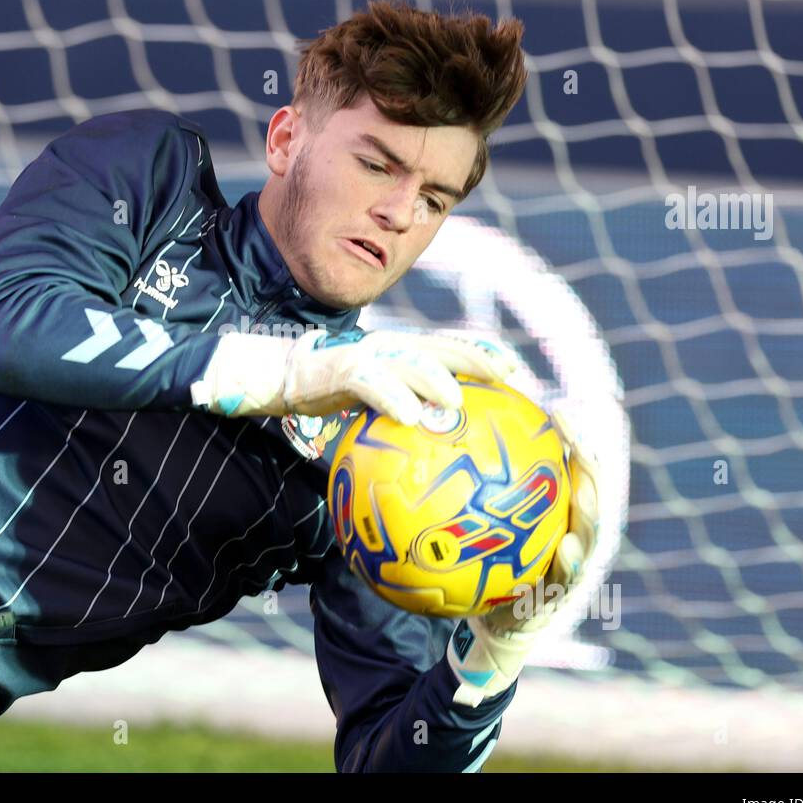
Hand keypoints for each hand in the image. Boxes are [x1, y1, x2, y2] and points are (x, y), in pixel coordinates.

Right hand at [190, 328, 520, 423]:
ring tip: (457, 402)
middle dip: (477, 358)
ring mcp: (369, 355)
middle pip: (443, 346)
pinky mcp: (343, 368)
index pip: (454, 349)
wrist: (283, 378)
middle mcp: (392, 348)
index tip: (519, 374)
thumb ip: (406, 421)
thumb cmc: (333, 396)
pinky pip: (371, 382)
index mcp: (405, 354)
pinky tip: (409, 416)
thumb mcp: (376, 408)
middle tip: (509, 377)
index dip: (487, 355)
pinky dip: (392, 396)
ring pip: (409, 359)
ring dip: (435, 378)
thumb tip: (439, 456)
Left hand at [446, 409, 599, 705]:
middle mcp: (572, 535)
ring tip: (584, 487)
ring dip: (592, 510)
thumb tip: (435, 447)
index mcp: (556, 515)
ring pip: (592, 533)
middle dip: (591, 463)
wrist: (491, 626)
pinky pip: (570, 577)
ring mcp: (572, 567)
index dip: (573, 437)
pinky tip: (568, 547)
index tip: (559, 408)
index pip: (570, 468)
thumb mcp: (476, 529)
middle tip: (578, 434)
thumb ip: (470, 495)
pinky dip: (571, 562)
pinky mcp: (561, 597)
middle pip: (591, 492)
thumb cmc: (483, 570)